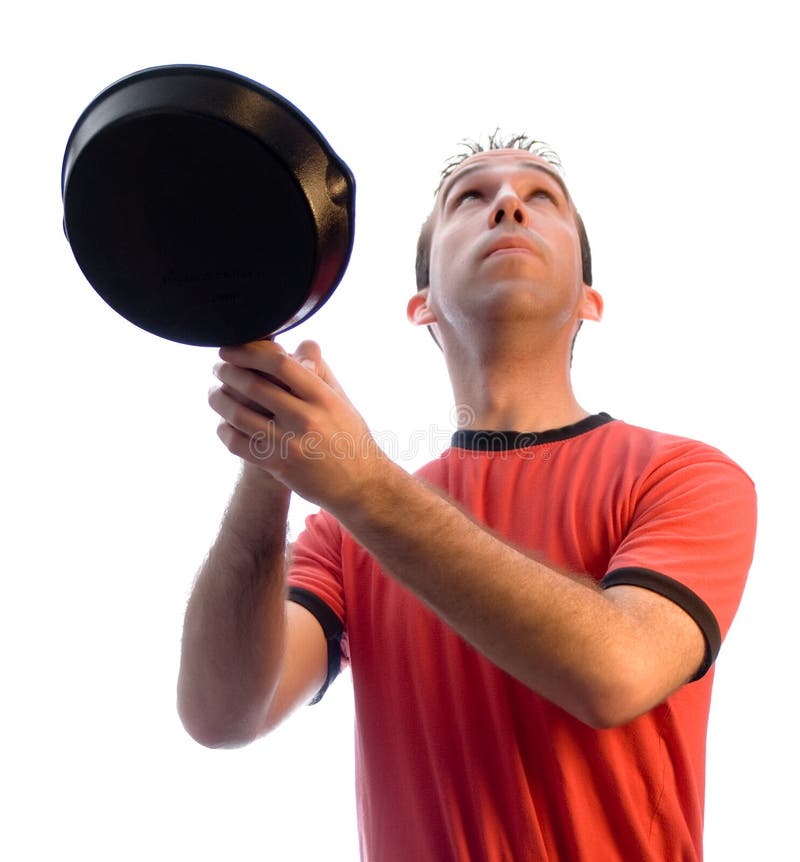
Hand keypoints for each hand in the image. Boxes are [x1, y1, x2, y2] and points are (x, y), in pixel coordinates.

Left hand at [208, 339, 383, 510]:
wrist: (359, 484)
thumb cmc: (349, 435)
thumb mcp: (341, 399)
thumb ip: (318, 370)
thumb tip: (297, 344)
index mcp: (322, 396)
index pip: (279, 363)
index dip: (249, 352)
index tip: (231, 349)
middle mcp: (305, 417)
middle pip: (252, 385)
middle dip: (227, 372)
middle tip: (219, 367)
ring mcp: (289, 443)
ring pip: (238, 414)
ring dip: (218, 400)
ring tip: (214, 394)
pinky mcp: (277, 466)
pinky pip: (237, 444)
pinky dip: (224, 430)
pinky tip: (224, 424)